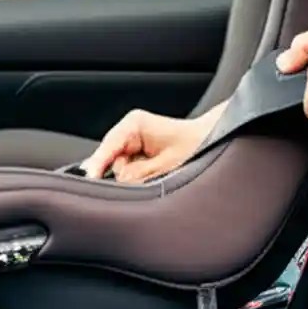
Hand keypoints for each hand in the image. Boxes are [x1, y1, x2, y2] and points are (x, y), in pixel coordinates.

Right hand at [79, 106, 220, 182]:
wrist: (218, 141)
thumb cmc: (199, 146)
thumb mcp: (168, 165)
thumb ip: (138, 176)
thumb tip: (118, 184)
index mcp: (134, 124)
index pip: (107, 147)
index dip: (97, 166)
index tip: (89, 180)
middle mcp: (129, 133)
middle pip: (111, 165)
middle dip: (128, 178)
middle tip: (153, 179)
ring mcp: (132, 147)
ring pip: (121, 174)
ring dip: (138, 181)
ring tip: (162, 175)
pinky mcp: (138, 159)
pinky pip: (130, 177)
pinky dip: (141, 182)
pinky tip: (156, 178)